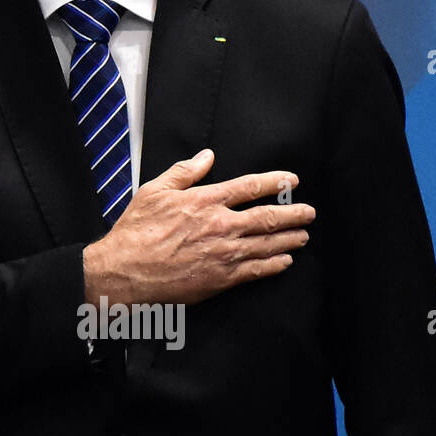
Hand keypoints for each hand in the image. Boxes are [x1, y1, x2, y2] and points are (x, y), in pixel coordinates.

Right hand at [82, 148, 314, 305]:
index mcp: (204, 201)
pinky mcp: (221, 278)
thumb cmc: (136, 231)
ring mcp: (224, 253)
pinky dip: (275, 264)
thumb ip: (184, 172)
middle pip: (267, 217)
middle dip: (293, 213)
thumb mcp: (153, 191)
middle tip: (309, 212)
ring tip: (304, 235)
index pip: (248, 187)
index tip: (291, 180)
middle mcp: (220, 225)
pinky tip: (285, 261)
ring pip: (267, 244)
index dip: (273, 182)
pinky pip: (257, 270)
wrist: (126, 271)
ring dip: (289, 238)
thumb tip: (207, 156)